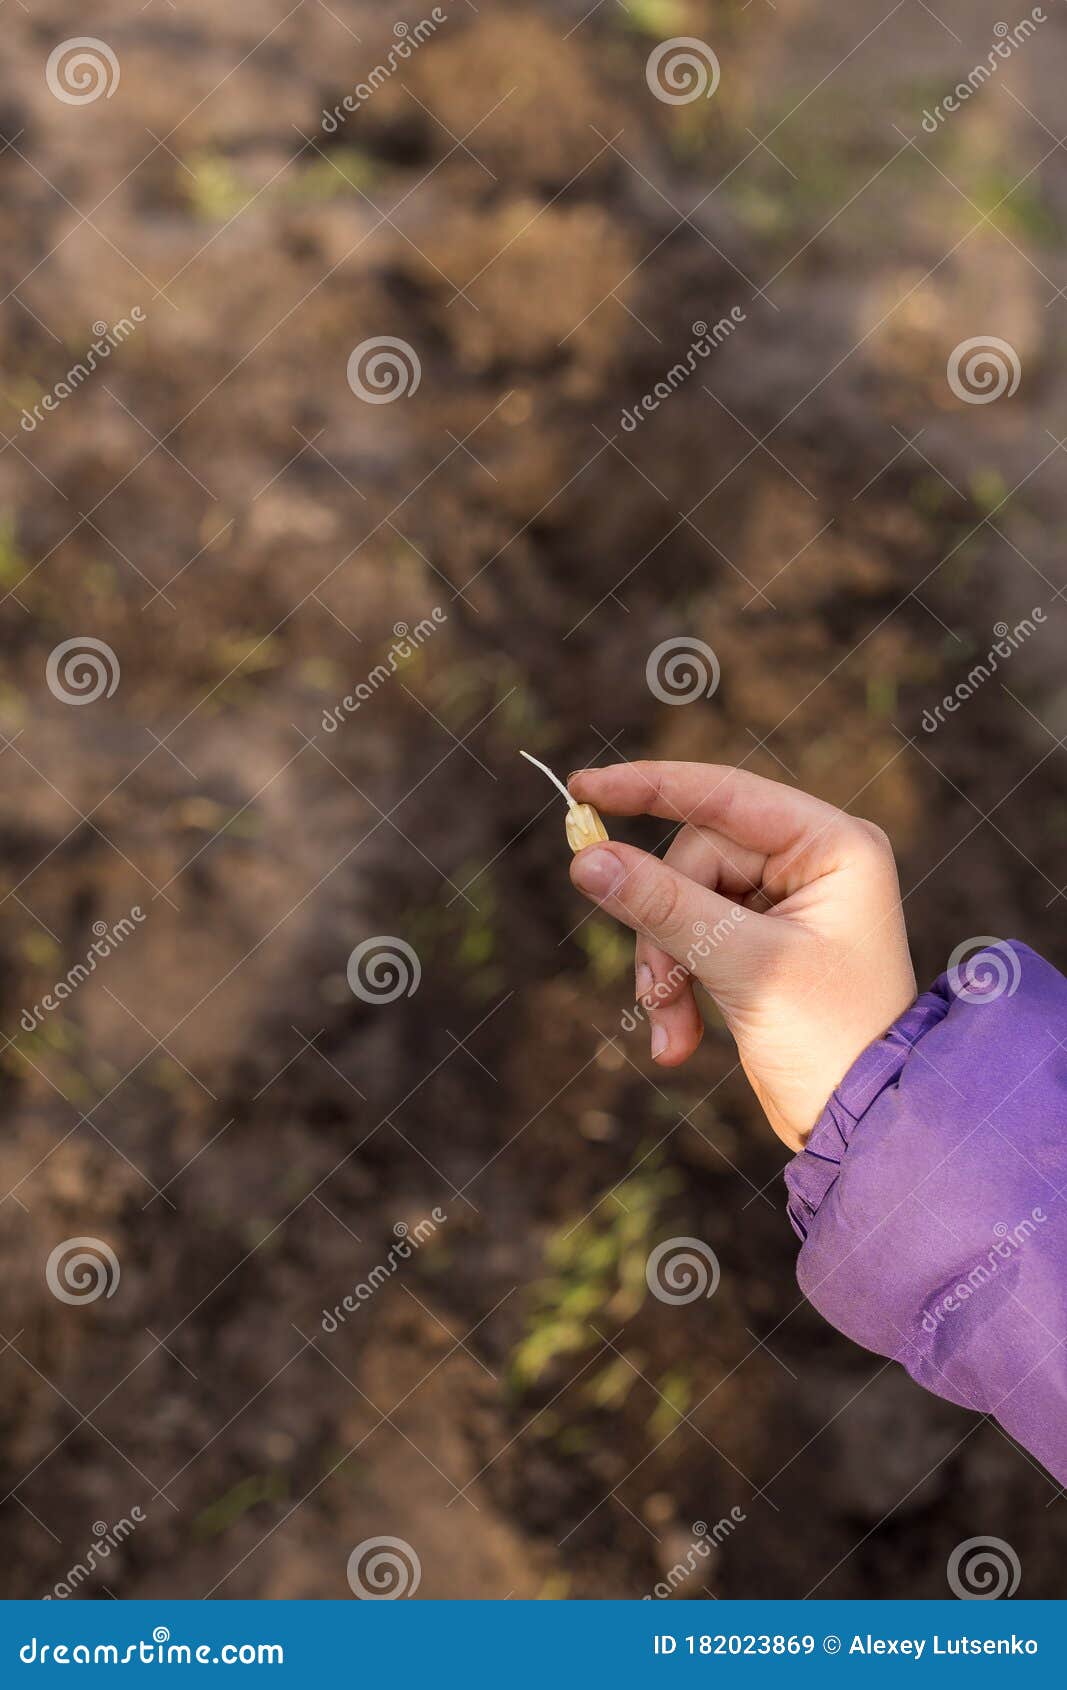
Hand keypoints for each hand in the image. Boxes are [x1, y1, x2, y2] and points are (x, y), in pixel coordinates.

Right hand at [567, 761, 915, 1151]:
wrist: (864, 1124)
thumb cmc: (831, 1040)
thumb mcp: (742, 966)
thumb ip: (663, 905)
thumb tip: (587, 859)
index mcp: (833, 846)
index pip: (724, 795)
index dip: (649, 788)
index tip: (583, 788)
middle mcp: (812, 861)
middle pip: (694, 858)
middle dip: (666, 928)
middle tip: (656, 994)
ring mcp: (785, 901)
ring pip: (682, 900)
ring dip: (666, 966)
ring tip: (671, 1027)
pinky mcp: (759, 940)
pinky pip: (691, 936)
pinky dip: (677, 984)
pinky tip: (677, 1039)